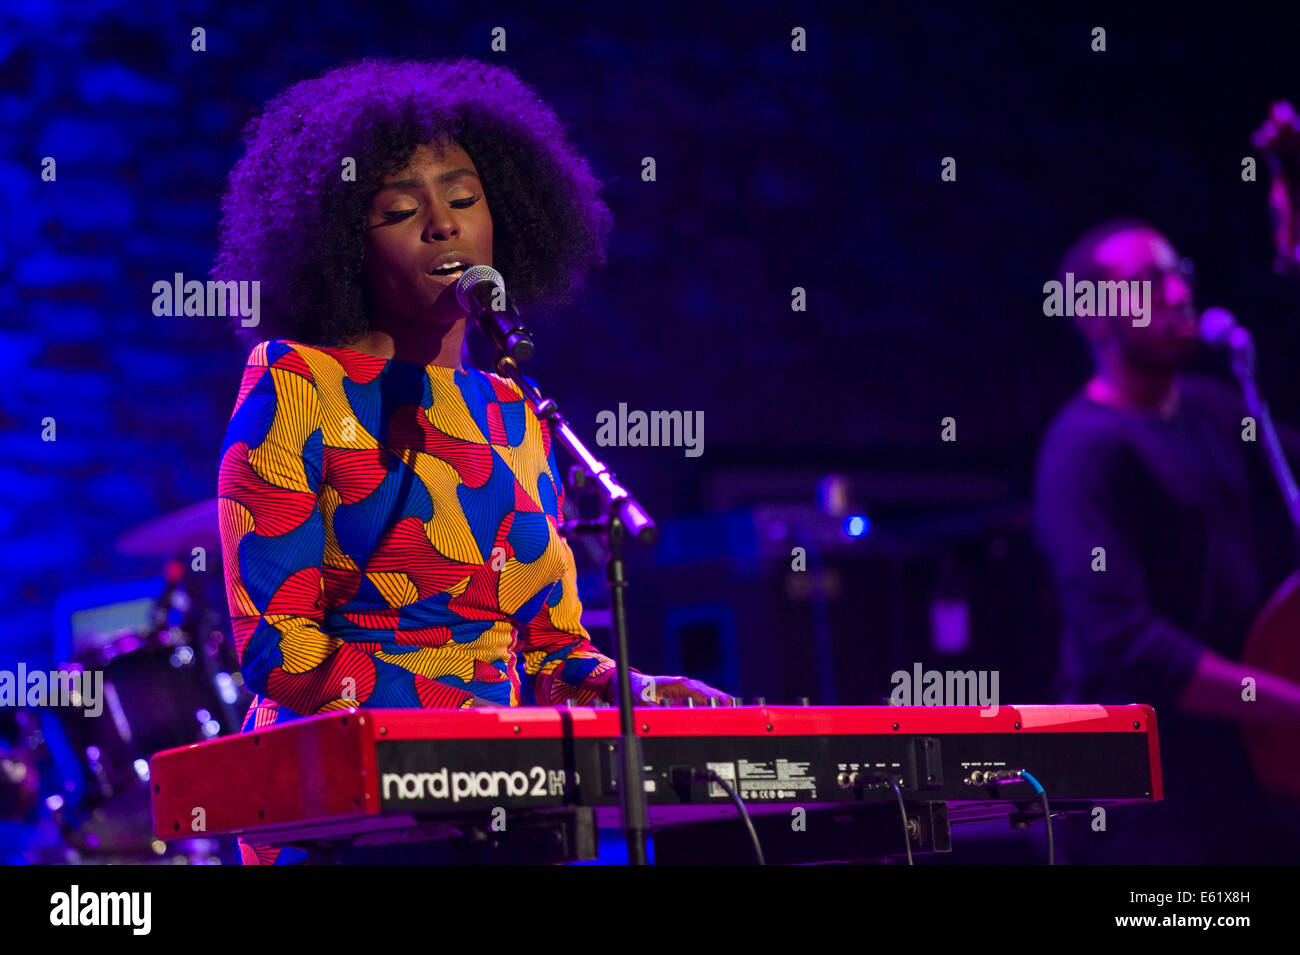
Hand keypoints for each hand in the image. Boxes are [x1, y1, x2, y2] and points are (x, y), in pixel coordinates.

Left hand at [606, 671, 733, 706]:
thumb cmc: (637, 690)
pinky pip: (705, 702)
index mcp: (681, 684)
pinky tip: (722, 716)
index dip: (718, 702)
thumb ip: (656, 711)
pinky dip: (714, 708)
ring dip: (721, 707)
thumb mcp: (643, 702)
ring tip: (736, 718)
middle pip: (713, 695)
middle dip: (726, 705)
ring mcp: (688, 691)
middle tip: (738, 717)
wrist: (628, 686)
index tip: (729, 710)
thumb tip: (665, 719)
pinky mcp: (687, 697)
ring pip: (711, 698)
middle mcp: (688, 686)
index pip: (706, 693)